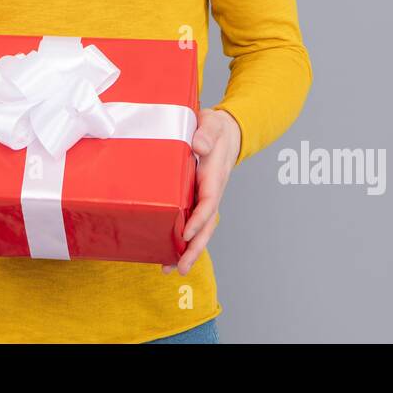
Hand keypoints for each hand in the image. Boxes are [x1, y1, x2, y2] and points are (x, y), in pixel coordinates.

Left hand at [163, 107, 240, 275]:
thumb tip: (199, 145)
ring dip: (188, 250)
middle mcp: (211, 192)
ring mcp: (205, 198)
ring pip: (199, 229)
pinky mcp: (196, 198)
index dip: (199, 219)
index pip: (209, 202)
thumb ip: (207, 133)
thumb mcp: (212, 123)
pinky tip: (167, 252)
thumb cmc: (216, 128)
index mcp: (214, 176)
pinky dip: (182, 239)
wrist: (226, 131)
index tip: (186, 234)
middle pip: (206, 226)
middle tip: (181, 268)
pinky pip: (190, 221)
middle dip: (195, 248)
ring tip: (171, 269)